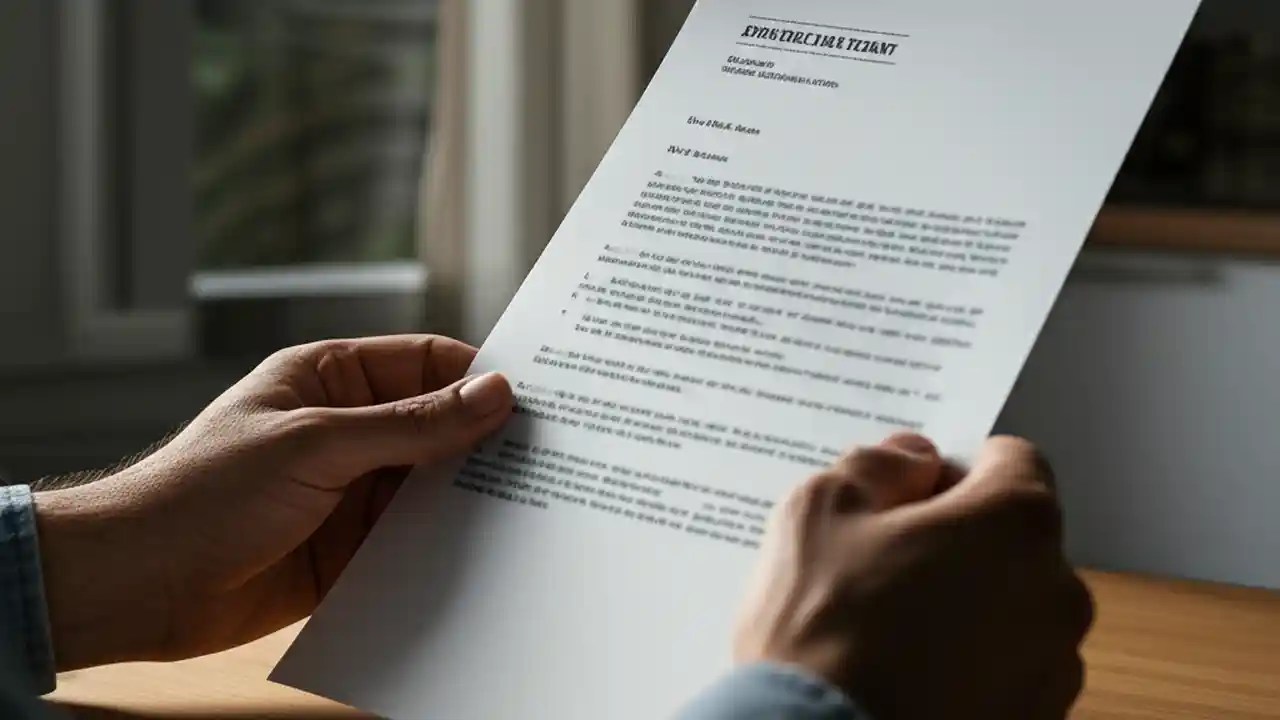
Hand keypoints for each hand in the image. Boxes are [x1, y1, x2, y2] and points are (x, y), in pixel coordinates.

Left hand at [34, 335, 512, 669]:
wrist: (137, 586)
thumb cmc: (204, 492)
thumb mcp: (316, 444)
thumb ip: (411, 425)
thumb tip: (493, 395)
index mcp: (330, 380)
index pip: (425, 364)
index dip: (479, 378)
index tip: (538, 399)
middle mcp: (347, 432)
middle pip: (437, 427)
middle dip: (486, 442)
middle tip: (551, 458)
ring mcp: (350, 492)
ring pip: (432, 488)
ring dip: (470, 500)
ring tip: (531, 510)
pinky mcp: (351, 551)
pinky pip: (413, 542)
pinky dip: (446, 548)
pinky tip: (485, 557)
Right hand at [735, 434, 1093, 718]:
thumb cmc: (824, 631)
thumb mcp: (820, 510)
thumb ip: (878, 466)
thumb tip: (912, 460)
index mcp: (1016, 522)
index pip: (1011, 461)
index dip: (953, 469)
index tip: (907, 494)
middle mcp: (1057, 592)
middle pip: (1012, 539)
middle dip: (955, 540)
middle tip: (879, 564)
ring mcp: (1053, 669)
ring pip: (1010, 608)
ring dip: (964, 606)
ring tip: (886, 631)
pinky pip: (1004, 671)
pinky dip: (966, 665)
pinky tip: (903, 675)